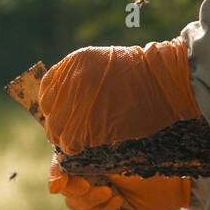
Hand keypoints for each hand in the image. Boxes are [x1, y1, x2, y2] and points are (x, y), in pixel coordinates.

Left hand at [38, 39, 200, 155]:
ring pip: (59, 131)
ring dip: (67, 139)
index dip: (52, 106)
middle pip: (51, 113)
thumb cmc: (139, 72)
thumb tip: (64, 100)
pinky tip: (90, 144)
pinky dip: (79, 147)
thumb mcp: (102, 62)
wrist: (163, 80)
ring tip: (80, 140)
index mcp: (74, 63)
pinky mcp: (91, 126)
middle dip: (58, 125)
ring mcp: (80, 104)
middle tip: (71, 131)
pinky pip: (74, 143)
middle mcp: (72, 82)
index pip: (47, 90)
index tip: (62, 113)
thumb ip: (79, 77)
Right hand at [48, 156, 190, 209]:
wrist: (170, 180)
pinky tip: (119, 203)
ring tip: (114, 194)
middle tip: (103, 186)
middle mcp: (87, 176)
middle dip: (81, 191)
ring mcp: (95, 197)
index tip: (59, 184)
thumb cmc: (145, 158)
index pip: (59, 165)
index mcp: (87, 158)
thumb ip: (88, 156)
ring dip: (94, 203)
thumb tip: (62, 168)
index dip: (54, 175)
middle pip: (66, 190)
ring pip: (77, 207)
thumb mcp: (115, 153)